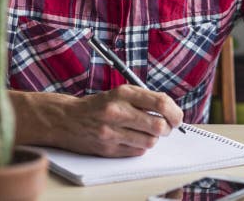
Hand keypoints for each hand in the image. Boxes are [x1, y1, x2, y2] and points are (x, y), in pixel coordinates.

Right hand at [42, 84, 183, 156]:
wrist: (67, 118)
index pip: (160, 103)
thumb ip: (144, 99)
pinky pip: (137, 151)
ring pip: (150, 141)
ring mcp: (112, 131)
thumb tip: (171, 111)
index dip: (175, 112)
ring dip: (154, 138)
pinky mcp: (108, 148)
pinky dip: (141, 146)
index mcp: (123, 93)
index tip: (177, 117)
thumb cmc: (98, 105)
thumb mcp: (120, 93)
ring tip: (146, 132)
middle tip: (166, 127)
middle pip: (158, 125)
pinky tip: (133, 139)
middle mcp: (117, 111)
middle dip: (168, 128)